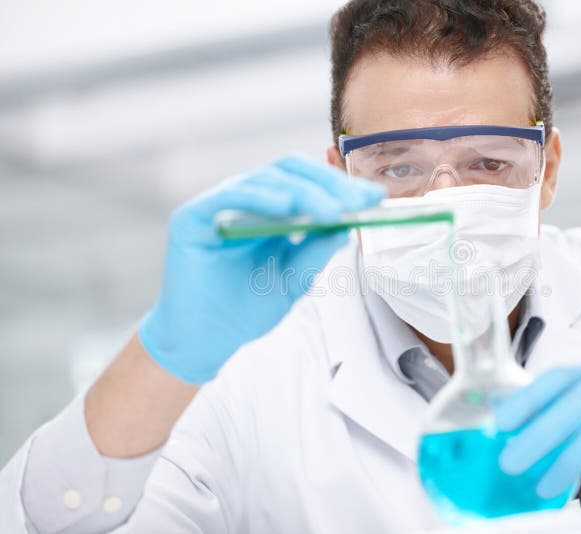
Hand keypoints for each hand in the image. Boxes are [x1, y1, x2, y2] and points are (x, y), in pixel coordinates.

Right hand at [139, 155, 384, 383]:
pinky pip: (231, 196)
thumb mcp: (293, 280)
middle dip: (328, 185)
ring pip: (266, 179)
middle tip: (357, 200)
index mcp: (270, 210)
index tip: (375, 197)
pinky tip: (287, 206)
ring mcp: (218, 205)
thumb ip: (315, 251)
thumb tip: (346, 227)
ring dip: (303, 192)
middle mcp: (245, 200)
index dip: (341, 187)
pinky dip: (261, 197)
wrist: (204, 341)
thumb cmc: (246, 309)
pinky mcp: (193, 215)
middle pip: (291, 173)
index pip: (309, 184)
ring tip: (332, 209)